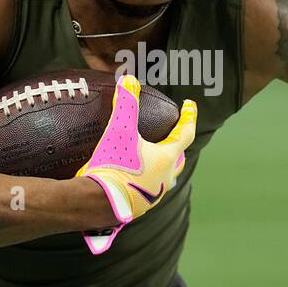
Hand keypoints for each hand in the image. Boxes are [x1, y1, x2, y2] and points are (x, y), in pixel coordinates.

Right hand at [75, 74, 196, 254]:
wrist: (97, 203)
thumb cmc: (114, 165)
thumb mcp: (119, 131)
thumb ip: (126, 104)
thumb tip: (129, 79)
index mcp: (165, 158)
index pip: (185, 133)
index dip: (188, 117)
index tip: (189, 104)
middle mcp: (165, 179)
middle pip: (178, 160)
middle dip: (177, 146)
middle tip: (173, 135)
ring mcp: (153, 196)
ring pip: (165, 178)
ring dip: (162, 166)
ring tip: (152, 157)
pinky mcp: (139, 207)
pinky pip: (148, 190)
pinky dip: (146, 179)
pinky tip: (134, 177)